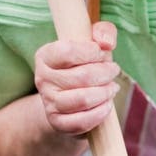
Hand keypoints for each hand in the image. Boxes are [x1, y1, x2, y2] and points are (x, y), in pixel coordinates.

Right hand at [34, 21, 119, 135]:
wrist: (71, 101)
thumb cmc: (85, 66)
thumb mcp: (94, 43)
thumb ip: (103, 32)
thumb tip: (106, 43)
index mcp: (45, 56)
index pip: (67, 51)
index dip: (91, 52)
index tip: (103, 54)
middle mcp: (42, 79)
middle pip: (81, 76)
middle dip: (106, 73)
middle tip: (113, 71)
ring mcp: (49, 103)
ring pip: (83, 99)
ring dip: (105, 93)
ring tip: (112, 88)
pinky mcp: (58, 123)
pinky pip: (82, 121)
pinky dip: (101, 112)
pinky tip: (107, 105)